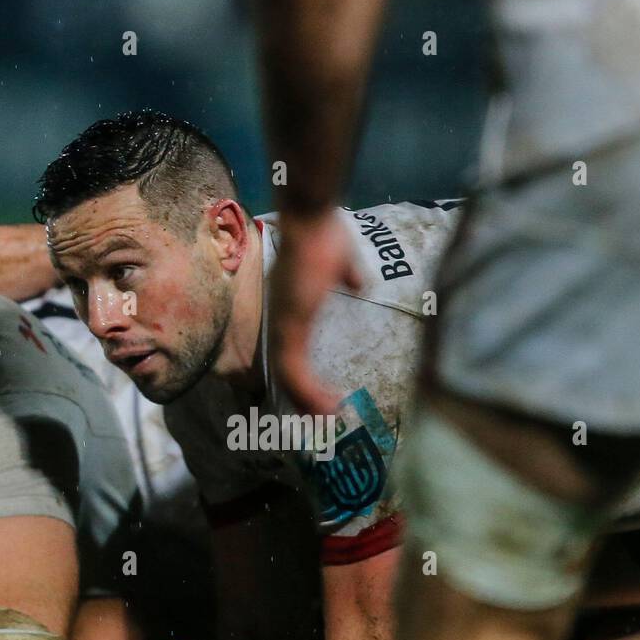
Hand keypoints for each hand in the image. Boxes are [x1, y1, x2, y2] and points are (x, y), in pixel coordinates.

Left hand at [269, 209, 360, 414]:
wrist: (311, 218)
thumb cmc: (325, 232)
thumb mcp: (342, 261)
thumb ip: (348, 276)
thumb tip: (358, 282)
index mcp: (291, 309)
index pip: (292, 353)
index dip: (305, 378)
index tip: (324, 397)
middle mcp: (281, 321)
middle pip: (286, 373)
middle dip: (305, 401)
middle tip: (324, 421)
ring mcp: (283, 325)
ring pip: (289, 378)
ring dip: (309, 403)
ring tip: (330, 420)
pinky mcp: (290, 327)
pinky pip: (294, 371)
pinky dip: (309, 393)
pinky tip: (329, 407)